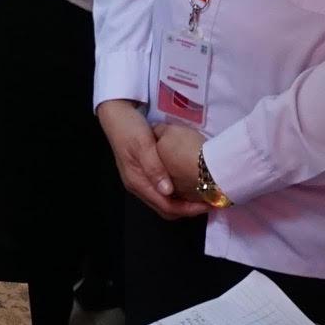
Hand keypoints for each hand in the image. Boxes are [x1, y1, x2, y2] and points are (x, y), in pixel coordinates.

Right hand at [97, 100, 208, 219]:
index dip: (188, 209)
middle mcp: (138, 185)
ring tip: (203, 194)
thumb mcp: (143, 144)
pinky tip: (189, 185)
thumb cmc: (129, 128)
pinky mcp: (144, 174)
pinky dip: (178, 194)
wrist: (115, 114)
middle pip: (165, 209)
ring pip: (164, 202)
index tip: (208, 204)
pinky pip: (163, 192)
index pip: (165, 206)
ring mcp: (140, 180)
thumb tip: (167, 191)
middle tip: (210, 202)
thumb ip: (154, 168)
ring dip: (184, 203)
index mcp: (137, 181)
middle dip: (188, 210)